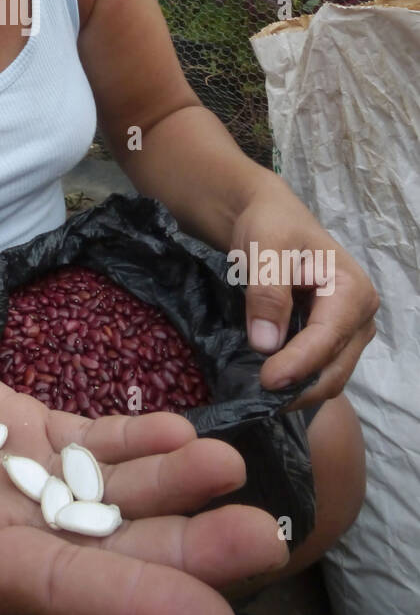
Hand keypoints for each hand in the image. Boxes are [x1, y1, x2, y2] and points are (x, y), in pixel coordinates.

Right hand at [0, 342, 289, 614]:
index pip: (63, 595)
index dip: (136, 608)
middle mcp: (15, 533)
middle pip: (114, 549)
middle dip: (188, 549)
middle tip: (262, 536)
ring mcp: (30, 481)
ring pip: (119, 491)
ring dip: (177, 485)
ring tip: (232, 467)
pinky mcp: (31, 430)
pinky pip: (96, 441)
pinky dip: (140, 437)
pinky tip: (181, 429)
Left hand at [231, 188, 378, 407]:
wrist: (268, 218)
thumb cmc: (270, 225)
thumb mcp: (265, 247)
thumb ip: (268, 291)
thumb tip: (266, 343)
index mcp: (353, 291)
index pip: (328, 340)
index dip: (297, 365)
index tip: (265, 381)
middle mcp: (360, 317)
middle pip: (333, 369)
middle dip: (298, 387)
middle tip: (255, 396)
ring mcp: (349, 333)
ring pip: (327, 378)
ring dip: (295, 390)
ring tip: (257, 393)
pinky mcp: (331, 341)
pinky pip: (316, 372)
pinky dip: (294, 381)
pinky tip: (265, 381)